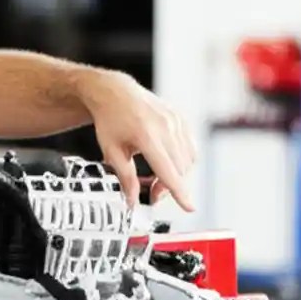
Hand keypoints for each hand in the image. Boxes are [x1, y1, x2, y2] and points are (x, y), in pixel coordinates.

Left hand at [78, 69, 196, 210]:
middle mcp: (165, 127)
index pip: (167, 170)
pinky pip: (189, 146)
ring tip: (157, 176)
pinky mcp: (180, 118)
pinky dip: (182, 159)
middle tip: (152, 192)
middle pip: (179, 169)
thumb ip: (125, 178)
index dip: (179, 191)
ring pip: (187, 159)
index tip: (189, 207)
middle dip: (168, 187)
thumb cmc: (110, 120)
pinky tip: (166, 159)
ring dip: (177, 174)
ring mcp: (175, 121)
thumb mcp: (112, 152)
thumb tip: (132, 202)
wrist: (114, 92)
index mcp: (146, 136)